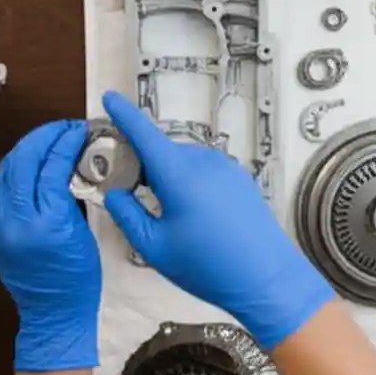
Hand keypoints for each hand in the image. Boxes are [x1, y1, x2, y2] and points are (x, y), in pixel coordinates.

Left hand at [0, 120, 101, 371]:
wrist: (53, 311)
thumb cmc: (76, 280)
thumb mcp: (83, 230)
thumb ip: (70, 192)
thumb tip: (70, 157)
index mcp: (44, 223)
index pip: (50, 166)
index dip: (65, 143)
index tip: (77, 132)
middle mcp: (14, 221)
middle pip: (23, 160)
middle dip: (45, 138)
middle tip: (64, 130)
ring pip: (7, 168)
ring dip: (29, 149)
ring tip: (50, 141)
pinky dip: (15, 168)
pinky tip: (30, 162)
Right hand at [101, 92, 333, 348]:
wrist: (265, 277)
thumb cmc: (206, 265)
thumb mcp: (153, 246)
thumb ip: (126, 215)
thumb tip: (114, 193)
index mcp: (177, 172)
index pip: (143, 133)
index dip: (123, 114)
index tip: (109, 97)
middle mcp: (203, 161)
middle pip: (162, 152)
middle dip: (144, 165)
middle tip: (132, 195)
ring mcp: (226, 167)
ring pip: (184, 163)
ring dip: (169, 177)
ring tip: (170, 216)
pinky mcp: (240, 179)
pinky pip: (205, 171)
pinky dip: (191, 183)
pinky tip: (196, 216)